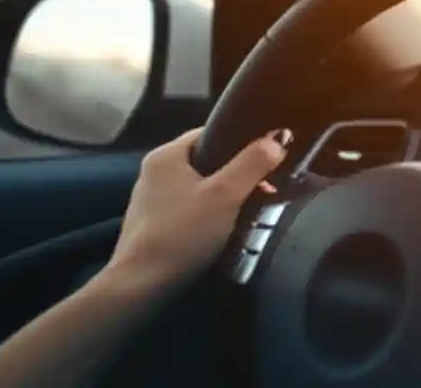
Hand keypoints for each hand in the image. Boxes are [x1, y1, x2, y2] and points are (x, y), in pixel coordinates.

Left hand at [102, 128, 289, 292]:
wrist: (141, 286)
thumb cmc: (183, 233)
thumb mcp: (225, 195)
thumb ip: (252, 164)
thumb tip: (279, 137)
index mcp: (166, 154)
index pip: (210, 134)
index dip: (242, 141)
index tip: (268, 158)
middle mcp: (154, 172)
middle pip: (206, 161)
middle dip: (237, 174)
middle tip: (265, 189)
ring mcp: (150, 200)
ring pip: (198, 187)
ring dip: (224, 197)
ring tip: (250, 212)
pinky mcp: (151, 226)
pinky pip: (189, 209)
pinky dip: (208, 215)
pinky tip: (223, 231)